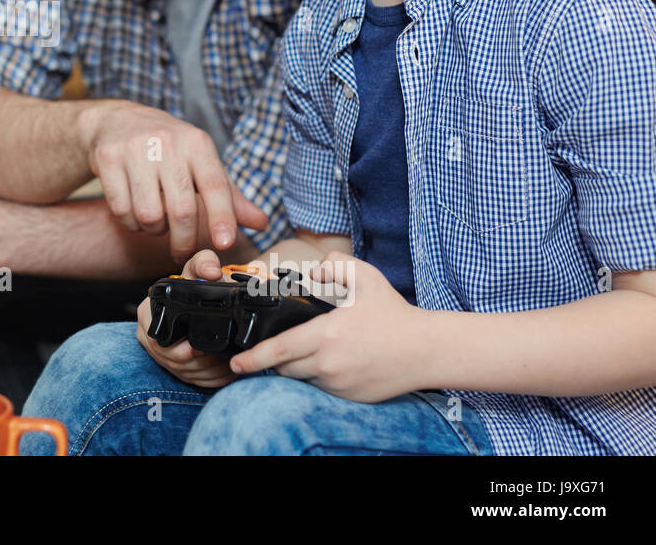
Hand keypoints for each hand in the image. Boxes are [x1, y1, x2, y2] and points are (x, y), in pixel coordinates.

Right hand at [80, 101, 267, 262]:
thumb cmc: (168, 149)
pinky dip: (131, 223)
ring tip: (157, 221)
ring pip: (149, 215)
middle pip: (181, 209)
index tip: (225, 243)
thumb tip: (262, 223)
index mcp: (197, 142)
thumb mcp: (201, 163)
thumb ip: (230, 196)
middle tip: (183, 251)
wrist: (117, 121)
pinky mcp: (107, 158)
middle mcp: (167, 142)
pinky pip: (122, 211)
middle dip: (184, 240)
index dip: (221, 216)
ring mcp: (134, 149)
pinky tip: (135, 213)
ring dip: (154, 230)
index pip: (215, 184)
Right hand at [135, 249, 237, 388]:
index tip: (199, 348)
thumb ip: (203, 263)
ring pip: (183, 373)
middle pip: (171, 361)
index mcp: (146, 313)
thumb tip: (211, 272)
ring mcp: (159, 353)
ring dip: (207, 373)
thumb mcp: (196, 270)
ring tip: (228, 364)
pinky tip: (227, 371)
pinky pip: (191, 380)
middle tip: (221, 358)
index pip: (156, 342)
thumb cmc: (196, 283)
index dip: (179, 349)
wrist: (200, 296)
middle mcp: (147, 335)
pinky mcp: (173, 366)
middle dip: (198, 364)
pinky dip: (211, 379)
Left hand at [228, 251, 429, 402]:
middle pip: (284, 368)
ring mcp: (339, 385)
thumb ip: (334, 264)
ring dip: (299, 367)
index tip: (236, 363)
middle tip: (280, 345)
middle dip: (276, 358)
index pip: (279, 351)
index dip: (253, 358)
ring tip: (313, 349)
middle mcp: (329, 364)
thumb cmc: (393, 313)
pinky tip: (332, 361)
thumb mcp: (364, 276)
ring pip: (302, 379)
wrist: (426, 349)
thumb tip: (313, 271)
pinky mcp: (350, 398)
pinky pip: (322, 389)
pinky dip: (319, 377)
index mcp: (326, 335)